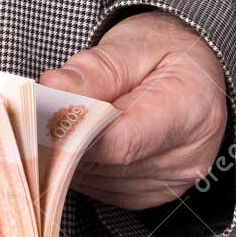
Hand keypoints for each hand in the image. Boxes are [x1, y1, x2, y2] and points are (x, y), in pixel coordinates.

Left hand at [40, 10, 228, 210]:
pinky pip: (109, 190)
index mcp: (191, 108)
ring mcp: (177, 179)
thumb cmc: (164, 48)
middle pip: (110, 164)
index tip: (40, 117)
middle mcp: (191, 153)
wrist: (195, 65)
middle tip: (40, 114)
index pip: (121, 141)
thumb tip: (53, 89)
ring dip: (75, 157)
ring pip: (104, 182)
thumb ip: (94, 69)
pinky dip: (88, 169)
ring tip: (63, 121)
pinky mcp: (159, 192)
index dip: (74, 134)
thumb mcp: (132, 44)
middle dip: (68, 141)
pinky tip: (82, 141)